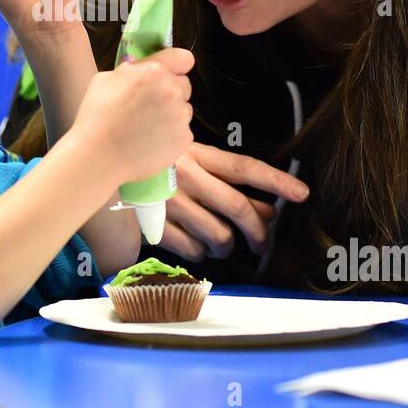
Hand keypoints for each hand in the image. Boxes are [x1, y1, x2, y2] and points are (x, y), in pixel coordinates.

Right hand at [69, 47, 194, 184]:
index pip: (183, 58)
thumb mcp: (105, 79)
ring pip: (184, 109)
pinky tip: (150, 141)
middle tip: (148, 105)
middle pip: (184, 85)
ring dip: (171, 114)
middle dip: (170, 91)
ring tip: (146, 127)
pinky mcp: (184, 139)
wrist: (98, 157)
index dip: (176, 65)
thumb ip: (131, 70)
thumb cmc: (95, 118)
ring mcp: (180, 116)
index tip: (170, 72)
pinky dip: (171, 135)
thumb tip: (141, 69)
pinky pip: (182, 131)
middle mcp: (172, 90)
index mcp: (153, 71)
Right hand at [159, 143, 309, 260]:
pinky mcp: (155, 226)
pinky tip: (198, 245)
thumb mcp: (190, 159)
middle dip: (259, 231)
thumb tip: (267, 209)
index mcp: (196, 154)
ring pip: (219, 235)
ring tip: (226, 244)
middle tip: (263, 242)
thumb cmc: (156, 165)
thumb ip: (225, 180)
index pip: (244, 168)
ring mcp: (169, 202)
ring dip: (229, 245)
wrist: (105, 165)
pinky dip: (202, 253)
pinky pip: (193, 250)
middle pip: (237, 208)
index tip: (301, 193)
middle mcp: (185, 177)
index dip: (276, 181)